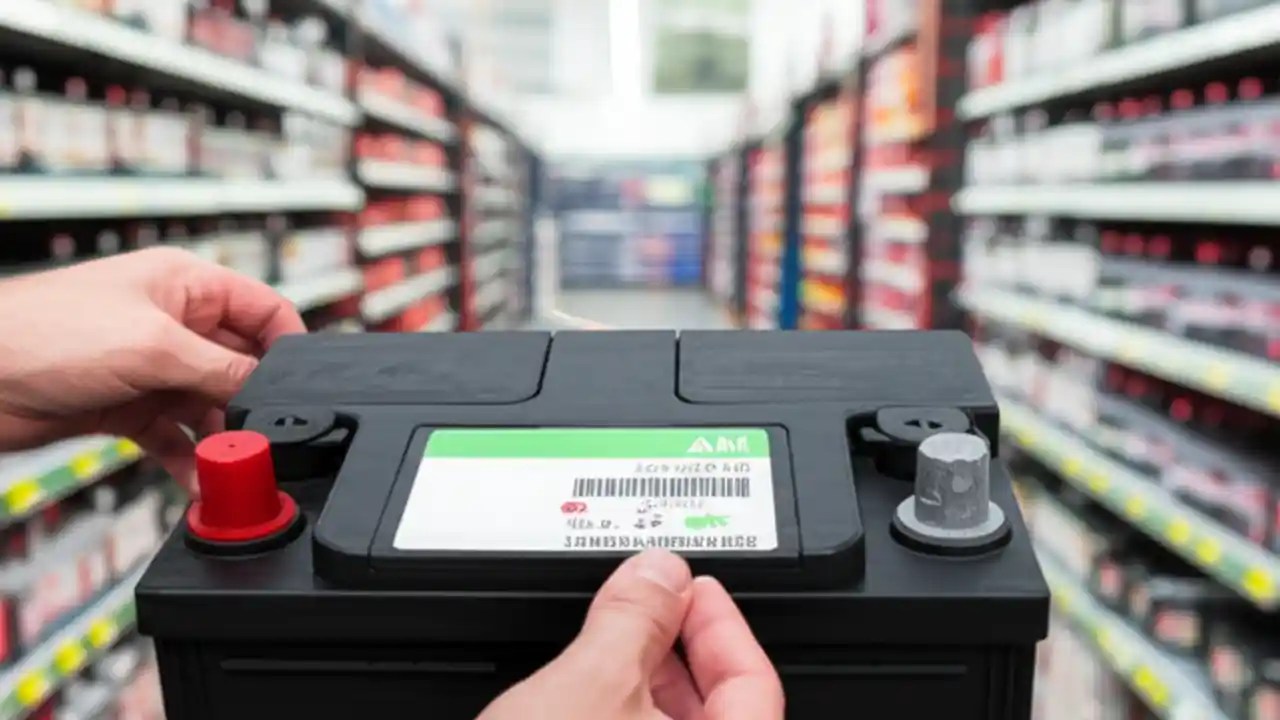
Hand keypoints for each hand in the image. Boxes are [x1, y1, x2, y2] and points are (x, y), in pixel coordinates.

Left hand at [0, 248, 304, 486]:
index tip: (303, 385)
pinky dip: (190, 460)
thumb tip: (267, 391)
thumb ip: (220, 370)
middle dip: (252, 400)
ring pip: (210, 406)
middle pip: (240, 363)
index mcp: (186, 285)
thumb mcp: (153, 347)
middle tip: (264, 434)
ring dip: (222, 437)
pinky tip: (199, 481)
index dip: (287, 345)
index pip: (263, 309)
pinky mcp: (128, 406)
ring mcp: (151, 367)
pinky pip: (176, 436)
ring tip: (231, 464)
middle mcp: (174, 323)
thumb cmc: (41, 332)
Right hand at [479, 550, 783, 719]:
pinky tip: (580, 695)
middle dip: (675, 648)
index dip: (723, 621)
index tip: (689, 584)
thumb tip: (658, 571)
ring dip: (641, 685)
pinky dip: (615, 717)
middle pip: (718, 708)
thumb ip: (633, 618)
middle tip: (643, 601)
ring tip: (606, 641)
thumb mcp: (589, 686)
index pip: (755, 680)